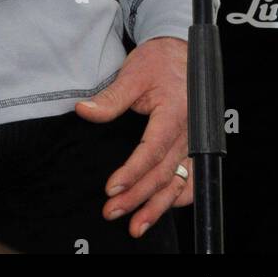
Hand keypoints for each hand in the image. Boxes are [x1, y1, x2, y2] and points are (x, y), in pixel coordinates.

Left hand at [75, 35, 189, 238]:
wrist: (178, 51)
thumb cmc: (157, 61)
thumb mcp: (131, 74)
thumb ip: (110, 98)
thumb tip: (84, 111)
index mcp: (174, 113)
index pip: (152, 151)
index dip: (132, 173)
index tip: (111, 188)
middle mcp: (188, 132)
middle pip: (163, 173)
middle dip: (137, 197)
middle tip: (112, 211)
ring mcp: (193, 141)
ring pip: (178, 182)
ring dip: (157, 206)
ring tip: (136, 225)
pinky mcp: (193, 145)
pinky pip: (191, 178)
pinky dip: (178, 197)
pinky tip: (161, 209)